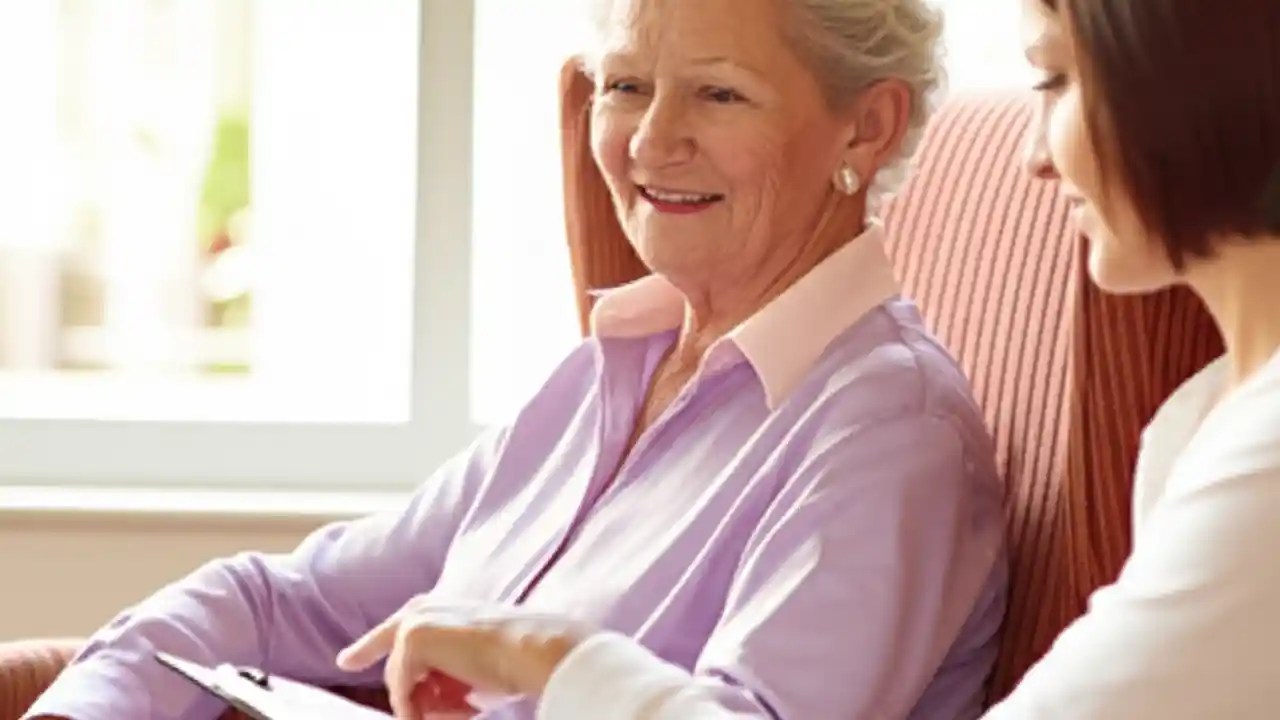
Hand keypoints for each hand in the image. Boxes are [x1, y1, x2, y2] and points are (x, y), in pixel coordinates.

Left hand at [336, 598, 597, 719]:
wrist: (532, 647)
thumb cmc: (515, 658)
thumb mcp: (472, 665)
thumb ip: (442, 673)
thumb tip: (422, 704)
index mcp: (437, 609)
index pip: (394, 632)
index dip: (366, 648)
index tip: (345, 662)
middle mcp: (420, 609)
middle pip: (396, 669)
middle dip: (418, 700)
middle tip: (464, 709)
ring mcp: (412, 621)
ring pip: (401, 684)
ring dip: (429, 706)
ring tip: (470, 708)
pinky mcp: (411, 638)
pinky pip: (403, 692)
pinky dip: (424, 709)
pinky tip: (462, 708)